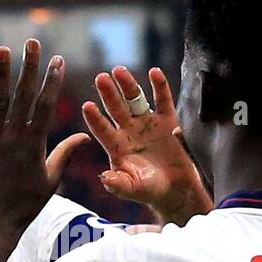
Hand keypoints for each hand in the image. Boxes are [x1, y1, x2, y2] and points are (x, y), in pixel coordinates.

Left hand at [0, 39, 87, 230]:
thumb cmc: (25, 206)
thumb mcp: (51, 180)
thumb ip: (64, 154)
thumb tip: (84, 136)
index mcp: (35, 143)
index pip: (47, 104)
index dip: (53, 80)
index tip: (58, 59)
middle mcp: (15, 137)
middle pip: (24, 95)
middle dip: (30, 67)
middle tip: (32, 42)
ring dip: (0, 73)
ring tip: (2, 49)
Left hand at [83, 66, 212, 223]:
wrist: (175, 190)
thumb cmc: (149, 190)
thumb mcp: (132, 189)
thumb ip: (118, 184)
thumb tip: (104, 178)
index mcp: (116, 147)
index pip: (102, 129)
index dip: (95, 119)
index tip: (86, 106)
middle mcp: (129, 131)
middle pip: (116, 108)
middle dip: (108, 94)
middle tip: (100, 78)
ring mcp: (147, 124)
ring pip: (135, 100)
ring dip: (127, 85)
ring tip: (119, 70)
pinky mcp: (167, 121)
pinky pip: (162, 100)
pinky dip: (160, 86)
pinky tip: (154, 72)